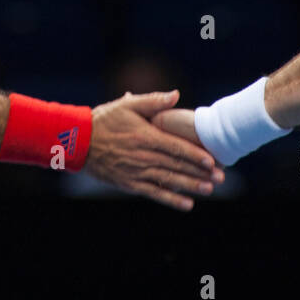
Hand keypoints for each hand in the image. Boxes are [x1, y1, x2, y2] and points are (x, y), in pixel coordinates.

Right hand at [84, 90, 223, 211]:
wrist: (79, 142)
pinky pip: (153, 192)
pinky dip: (170, 199)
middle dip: (199, 172)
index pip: (175, 147)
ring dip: (189, 186)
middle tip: (221, 178)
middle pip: (176, 165)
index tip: (213, 160)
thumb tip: (177, 94)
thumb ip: (153, 101)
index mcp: (145, 136)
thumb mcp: (128, 105)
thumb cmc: (105, 120)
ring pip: (168, 180)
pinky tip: (187, 204)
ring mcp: (136, 171)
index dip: (195, 155)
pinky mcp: (130, 183)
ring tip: (209, 190)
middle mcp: (143, 156)